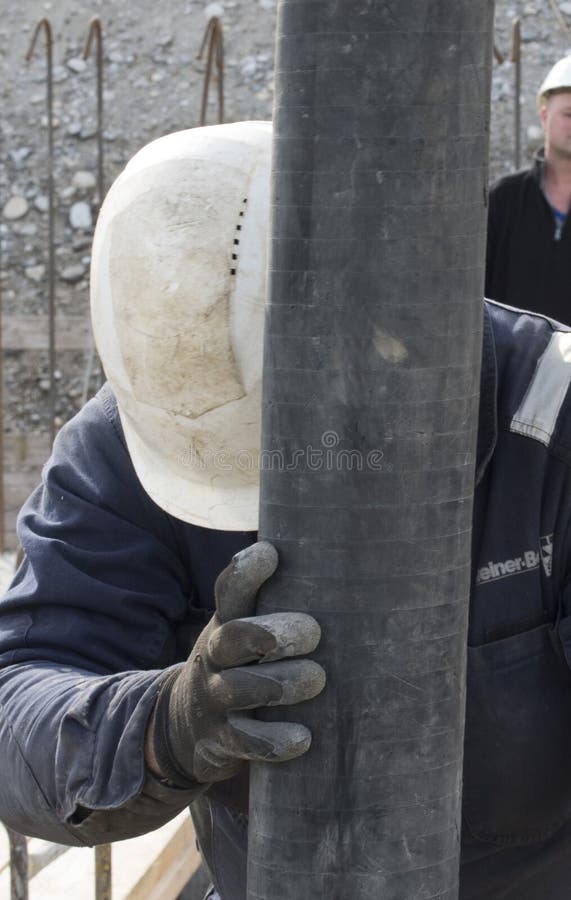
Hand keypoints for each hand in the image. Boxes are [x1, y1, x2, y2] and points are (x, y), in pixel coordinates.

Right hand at [148, 541, 324, 784]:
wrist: (187, 725)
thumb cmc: (240, 665)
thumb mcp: (245, 630)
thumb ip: (279, 603)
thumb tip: (339, 565)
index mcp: (226, 623)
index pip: (230, 591)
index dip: (246, 572)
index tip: (272, 555)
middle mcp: (214, 656)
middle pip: (233, 638)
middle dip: (273, 633)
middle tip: (314, 633)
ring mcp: (214, 699)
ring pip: (239, 689)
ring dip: (280, 684)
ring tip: (316, 679)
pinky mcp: (221, 740)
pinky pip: (245, 741)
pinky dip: (273, 740)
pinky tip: (302, 738)